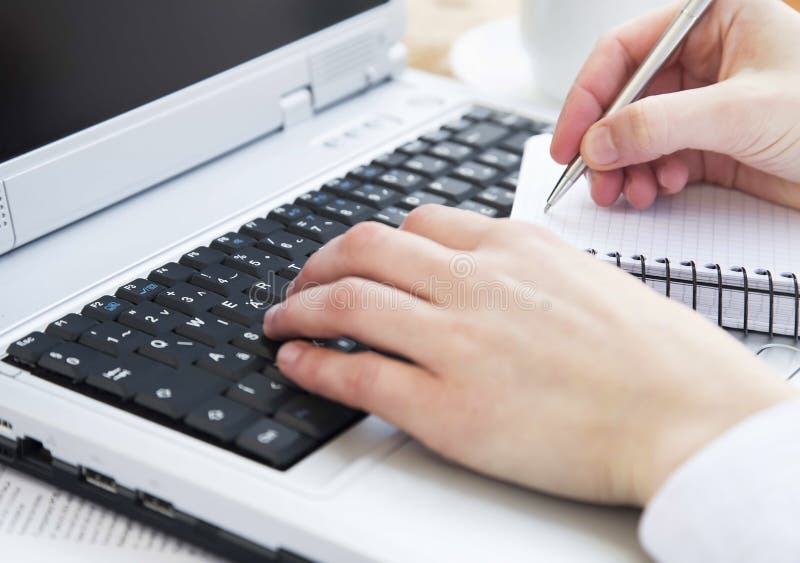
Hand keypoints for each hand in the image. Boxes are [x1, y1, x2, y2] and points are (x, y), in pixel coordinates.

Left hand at [264, 206, 795, 505]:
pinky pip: (354, 371)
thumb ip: (522, 270)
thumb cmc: (650, 354)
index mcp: (513, 247)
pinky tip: (296, 362)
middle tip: (300, 285)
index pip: (417, 223)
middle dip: (317, 263)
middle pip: (365, 249)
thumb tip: (475, 275)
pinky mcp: (445, 405)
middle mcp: (477, 281)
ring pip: (346, 301)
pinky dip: (311, 362)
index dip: (372, 243)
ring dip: (298, 309)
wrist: (683, 413)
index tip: (353, 259)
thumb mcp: (580, 277)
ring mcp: (456, 340)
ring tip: (282, 321)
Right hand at [551, 0, 799, 209]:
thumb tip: (595, 142)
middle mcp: (703, 57)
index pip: (624, 51)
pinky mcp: (706, 140)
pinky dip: (649, 177)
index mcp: (712, 20)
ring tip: (629, 193)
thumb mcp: (739, 112)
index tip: (568, 142)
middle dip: (606, 142)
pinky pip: (656, 156)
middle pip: (623, 97)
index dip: (587, 97)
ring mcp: (701, 101)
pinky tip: (661, 189)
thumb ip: (659, 124)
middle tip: (594, 179)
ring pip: (635, 132)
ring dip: (625, 166)